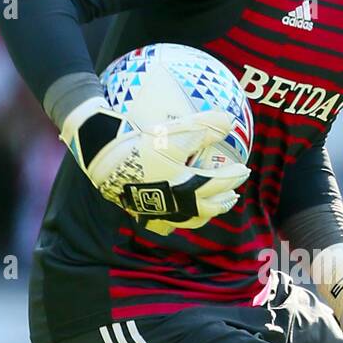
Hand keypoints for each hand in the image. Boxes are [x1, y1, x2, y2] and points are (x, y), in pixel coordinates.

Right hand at [60, 102, 248, 230]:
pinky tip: (175, 211)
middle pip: (205, 208)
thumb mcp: (173, 131)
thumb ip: (205, 127)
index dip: (233, 177)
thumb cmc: (138, 140)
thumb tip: (230, 121)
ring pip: (186, 219)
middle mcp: (173, 204)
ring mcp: (155, 210)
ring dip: (202, 213)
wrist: (98, 153)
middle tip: (233, 195)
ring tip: (208, 206)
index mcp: (185, 186)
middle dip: (222, 201)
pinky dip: (174, 219)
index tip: (244, 170)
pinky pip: (161, 221)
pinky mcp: (137, 210)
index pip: (217, 184)